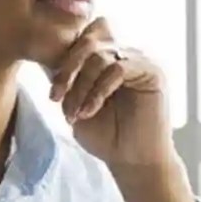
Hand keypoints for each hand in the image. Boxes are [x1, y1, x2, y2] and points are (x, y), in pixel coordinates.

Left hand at [47, 17, 171, 167]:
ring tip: (76, 113)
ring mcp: (140, 61)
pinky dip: (98, 90)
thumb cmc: (107, 137)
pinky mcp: (152, 72)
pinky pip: (118, 68)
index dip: (64, 61)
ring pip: (101, 55)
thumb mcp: (76, 105)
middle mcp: (126, 54)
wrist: (133, 162)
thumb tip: (48, 58)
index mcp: (109, 58)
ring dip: (81, 85)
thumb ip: (68, 81)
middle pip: (89, 41)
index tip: (54, 93)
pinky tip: (90, 111)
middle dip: (68, 69)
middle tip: (56, 97)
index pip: (84, 39)